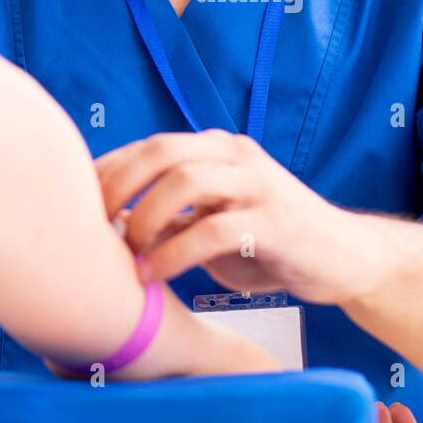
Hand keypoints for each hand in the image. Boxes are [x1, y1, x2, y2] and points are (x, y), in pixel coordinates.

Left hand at [95, 130, 376, 304]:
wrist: (344, 259)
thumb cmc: (270, 245)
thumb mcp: (213, 224)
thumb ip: (173, 216)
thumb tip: (109, 225)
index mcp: (218, 149)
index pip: (150, 146)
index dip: (108, 172)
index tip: (78, 206)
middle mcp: (236, 156)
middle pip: (162, 151)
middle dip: (117, 185)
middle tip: (92, 226)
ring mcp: (258, 185)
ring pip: (187, 181)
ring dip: (146, 218)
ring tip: (129, 254)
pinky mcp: (275, 222)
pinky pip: (213, 230)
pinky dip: (174, 253)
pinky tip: (154, 275)